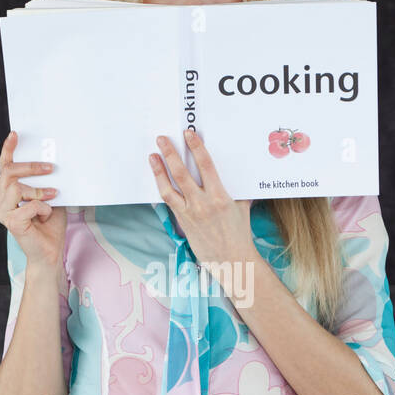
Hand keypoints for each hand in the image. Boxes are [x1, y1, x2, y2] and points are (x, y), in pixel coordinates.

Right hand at [0, 131, 65, 265]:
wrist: (51, 252)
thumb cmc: (50, 224)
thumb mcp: (51, 196)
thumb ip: (46, 182)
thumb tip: (52, 162)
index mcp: (7, 192)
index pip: (5, 167)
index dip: (8, 150)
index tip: (16, 134)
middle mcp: (1, 200)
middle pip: (9, 172)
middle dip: (30, 166)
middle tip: (50, 167)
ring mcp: (3, 212)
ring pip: (16, 187)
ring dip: (39, 191)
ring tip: (53, 197)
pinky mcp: (11, 222)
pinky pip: (28, 205)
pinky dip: (42, 208)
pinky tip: (46, 216)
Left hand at [149, 129, 253, 270]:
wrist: (231, 259)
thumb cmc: (239, 233)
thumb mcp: (242, 206)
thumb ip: (235, 189)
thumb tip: (234, 172)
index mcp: (220, 196)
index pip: (206, 165)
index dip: (196, 147)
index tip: (188, 134)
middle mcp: (202, 203)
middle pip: (182, 173)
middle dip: (170, 153)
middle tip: (162, 139)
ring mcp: (190, 213)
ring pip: (169, 188)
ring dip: (159, 170)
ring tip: (152, 156)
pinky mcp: (182, 221)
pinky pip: (169, 201)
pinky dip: (162, 187)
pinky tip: (158, 178)